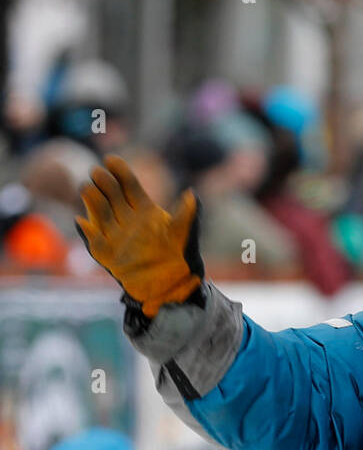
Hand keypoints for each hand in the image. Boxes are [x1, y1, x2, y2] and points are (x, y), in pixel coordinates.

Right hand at [75, 156, 203, 317]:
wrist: (173, 289)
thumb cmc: (183, 260)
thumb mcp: (186, 236)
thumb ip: (187, 216)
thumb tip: (193, 196)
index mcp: (145, 210)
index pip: (129, 184)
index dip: (120, 171)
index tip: (110, 160)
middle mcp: (128, 219)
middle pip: (111, 193)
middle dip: (103, 181)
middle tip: (97, 174)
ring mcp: (116, 235)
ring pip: (99, 211)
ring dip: (91, 199)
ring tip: (86, 189)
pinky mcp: (108, 254)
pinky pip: (93, 240)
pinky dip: (86, 232)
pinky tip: (82, 222)